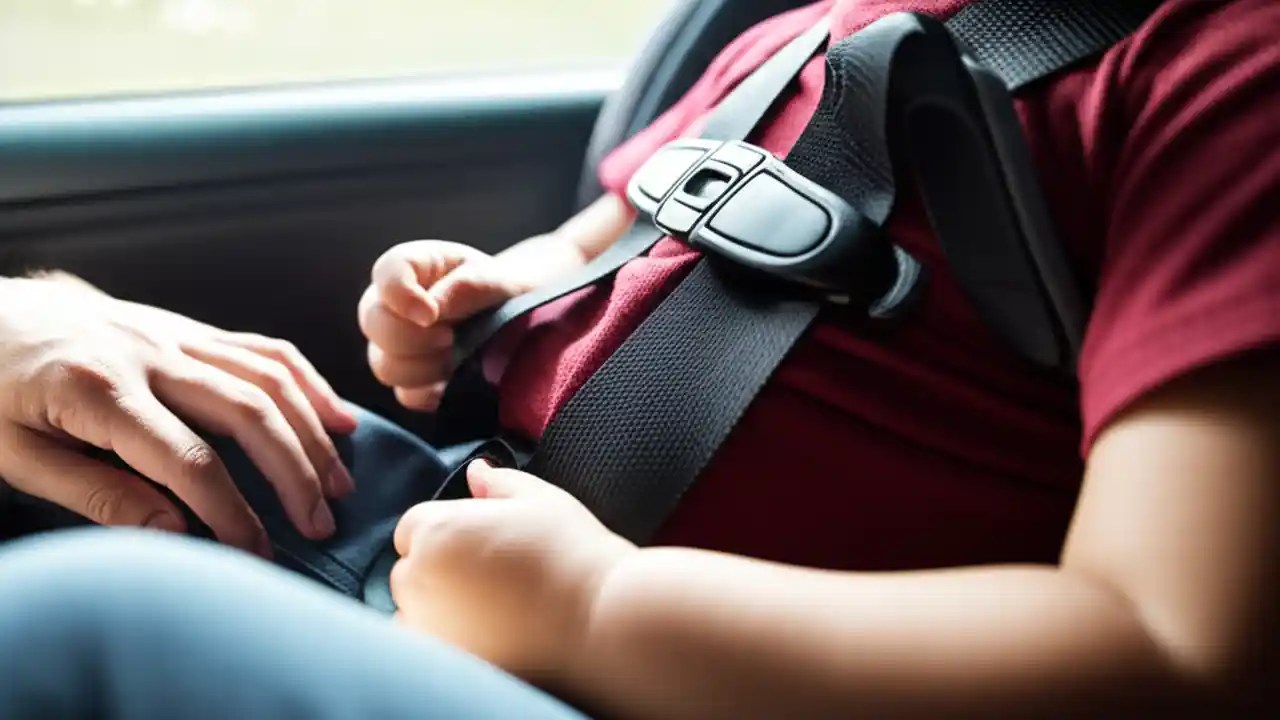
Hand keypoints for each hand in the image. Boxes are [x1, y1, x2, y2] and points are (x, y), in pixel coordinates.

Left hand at [0, 274, 358, 554]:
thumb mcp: (13, 455)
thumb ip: (94, 494)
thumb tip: (173, 531)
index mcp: (99, 391)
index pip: (187, 460)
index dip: (230, 513)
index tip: (257, 554)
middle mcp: (148, 353)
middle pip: (248, 411)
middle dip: (294, 473)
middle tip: (319, 524)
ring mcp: (175, 333)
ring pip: (267, 377)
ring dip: (312, 432)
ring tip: (338, 483)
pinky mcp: (189, 327)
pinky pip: (263, 348)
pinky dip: (308, 383)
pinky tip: (336, 418)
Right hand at [359, 241, 526, 411]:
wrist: (518, 318)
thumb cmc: (498, 288)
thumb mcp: (491, 277)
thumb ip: (463, 288)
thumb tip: (431, 312)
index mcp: (411, 267)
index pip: (386, 273)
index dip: (400, 296)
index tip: (430, 314)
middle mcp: (392, 305)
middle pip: (373, 323)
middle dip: (413, 337)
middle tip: (450, 338)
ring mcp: (396, 346)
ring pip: (385, 366)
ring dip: (424, 367)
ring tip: (458, 356)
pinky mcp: (411, 382)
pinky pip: (407, 395)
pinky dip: (432, 392)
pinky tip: (455, 378)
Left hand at [391, 461, 635, 679]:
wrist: (599, 617)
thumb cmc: (572, 551)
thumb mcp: (540, 499)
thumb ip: (498, 483)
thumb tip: (475, 471)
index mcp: (438, 531)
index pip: (414, 526)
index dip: (446, 529)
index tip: (478, 541)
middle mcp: (420, 579)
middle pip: (409, 569)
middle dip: (437, 567)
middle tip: (489, 573)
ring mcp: (429, 625)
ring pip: (414, 611)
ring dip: (437, 605)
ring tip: (489, 605)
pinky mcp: (445, 660)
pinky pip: (428, 645)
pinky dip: (445, 638)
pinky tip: (484, 631)